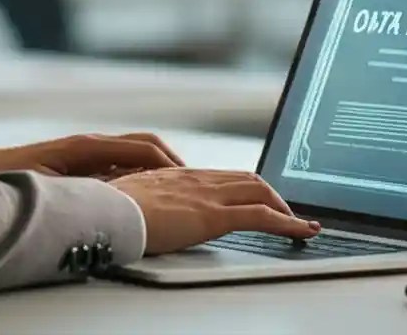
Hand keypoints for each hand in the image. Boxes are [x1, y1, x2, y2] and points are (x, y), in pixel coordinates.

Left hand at [0, 132, 184, 177]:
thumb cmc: (10, 178)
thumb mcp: (46, 185)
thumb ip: (79, 188)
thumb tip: (110, 194)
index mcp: (86, 145)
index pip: (140, 148)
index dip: (166, 164)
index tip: (187, 180)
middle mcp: (91, 142)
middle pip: (145, 145)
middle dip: (172, 162)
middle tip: (195, 182)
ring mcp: (88, 149)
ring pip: (136, 151)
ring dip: (160, 165)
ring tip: (181, 187)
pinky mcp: (84, 159)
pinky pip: (123, 159)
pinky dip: (143, 170)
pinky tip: (150, 190)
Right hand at [110, 169, 320, 254]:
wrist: (106, 212)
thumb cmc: (109, 209)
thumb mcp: (129, 200)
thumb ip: (143, 201)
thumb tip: (140, 212)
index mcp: (177, 175)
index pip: (222, 175)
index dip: (245, 186)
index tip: (256, 197)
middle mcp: (197, 178)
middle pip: (247, 179)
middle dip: (272, 195)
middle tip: (286, 212)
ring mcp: (207, 195)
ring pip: (260, 192)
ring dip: (284, 207)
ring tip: (298, 224)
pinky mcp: (213, 216)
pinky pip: (261, 216)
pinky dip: (288, 223)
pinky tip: (300, 232)